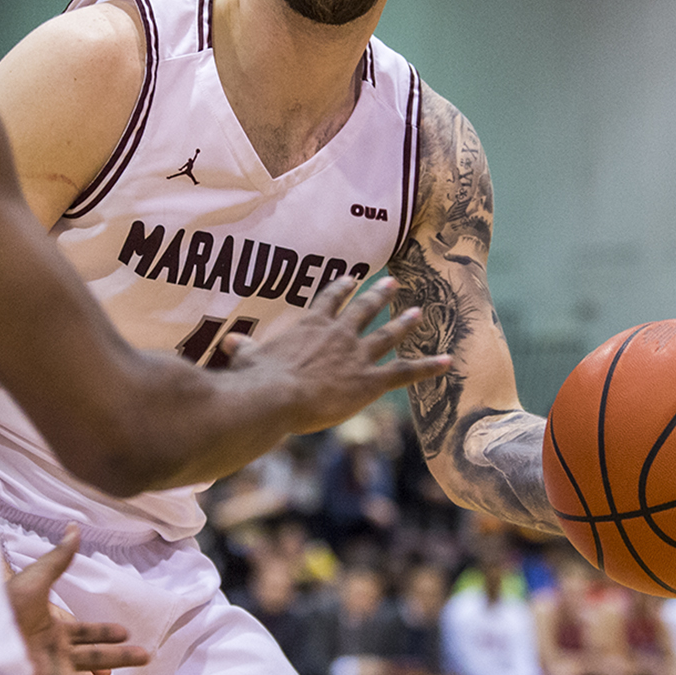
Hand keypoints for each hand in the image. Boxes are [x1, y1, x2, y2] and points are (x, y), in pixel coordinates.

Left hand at [8, 526, 148, 674]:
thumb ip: (58, 559)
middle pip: (94, 659)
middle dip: (119, 658)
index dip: (103, 632)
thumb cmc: (4, 608)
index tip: (124, 631)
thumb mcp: (35, 579)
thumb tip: (73, 529)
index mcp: (50, 631)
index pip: (82, 633)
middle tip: (144, 655)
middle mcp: (55, 656)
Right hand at [221, 277, 451, 432]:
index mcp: (310, 326)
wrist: (276, 396)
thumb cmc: (258, 379)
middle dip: (380, 296)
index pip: (330, 300)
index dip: (342, 288)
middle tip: (394, 283)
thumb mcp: (247, 359)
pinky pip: (404, 372)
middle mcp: (339, 335)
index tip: (352, 277)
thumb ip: (243, 349)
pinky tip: (447, 361)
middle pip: (364, 310)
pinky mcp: (370, 381)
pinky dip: (427, 367)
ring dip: (405, 323)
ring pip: (388, 335)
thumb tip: (227, 343)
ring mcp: (357, 356)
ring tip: (419, 312)